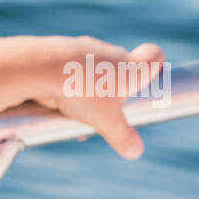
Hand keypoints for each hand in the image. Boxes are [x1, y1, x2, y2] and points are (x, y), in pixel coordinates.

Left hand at [33, 35, 165, 159]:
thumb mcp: (106, 121)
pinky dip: (70, 80)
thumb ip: (122, 136)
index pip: (154, 54)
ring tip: (78, 111)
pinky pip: (72, 66)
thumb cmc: (83, 93)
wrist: (42, 67)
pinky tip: (59, 100)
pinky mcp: (62, 49)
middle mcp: (109, 52)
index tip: (150, 78)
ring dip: (91, 85)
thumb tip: (135, 151)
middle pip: (122, 64)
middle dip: (118, 85)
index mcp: (129, 66)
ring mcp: (85, 48)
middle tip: (108, 108)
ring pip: (94, 67)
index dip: (156, 64)